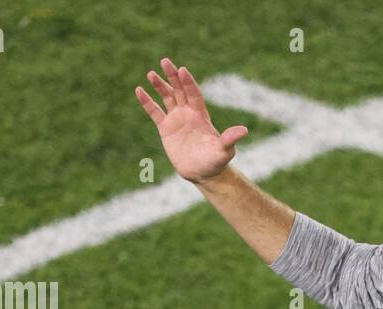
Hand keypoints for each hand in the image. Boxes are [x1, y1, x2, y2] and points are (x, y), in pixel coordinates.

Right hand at [136, 58, 248, 183]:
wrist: (202, 174)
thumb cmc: (215, 162)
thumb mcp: (224, 151)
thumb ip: (230, 139)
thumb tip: (244, 130)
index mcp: (201, 115)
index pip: (194, 94)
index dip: (188, 82)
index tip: (182, 70)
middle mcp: (188, 114)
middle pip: (180, 90)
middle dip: (173, 76)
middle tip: (165, 61)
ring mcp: (176, 120)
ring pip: (167, 97)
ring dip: (159, 85)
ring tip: (151, 73)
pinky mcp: (166, 129)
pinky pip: (154, 112)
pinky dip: (147, 102)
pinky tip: (139, 90)